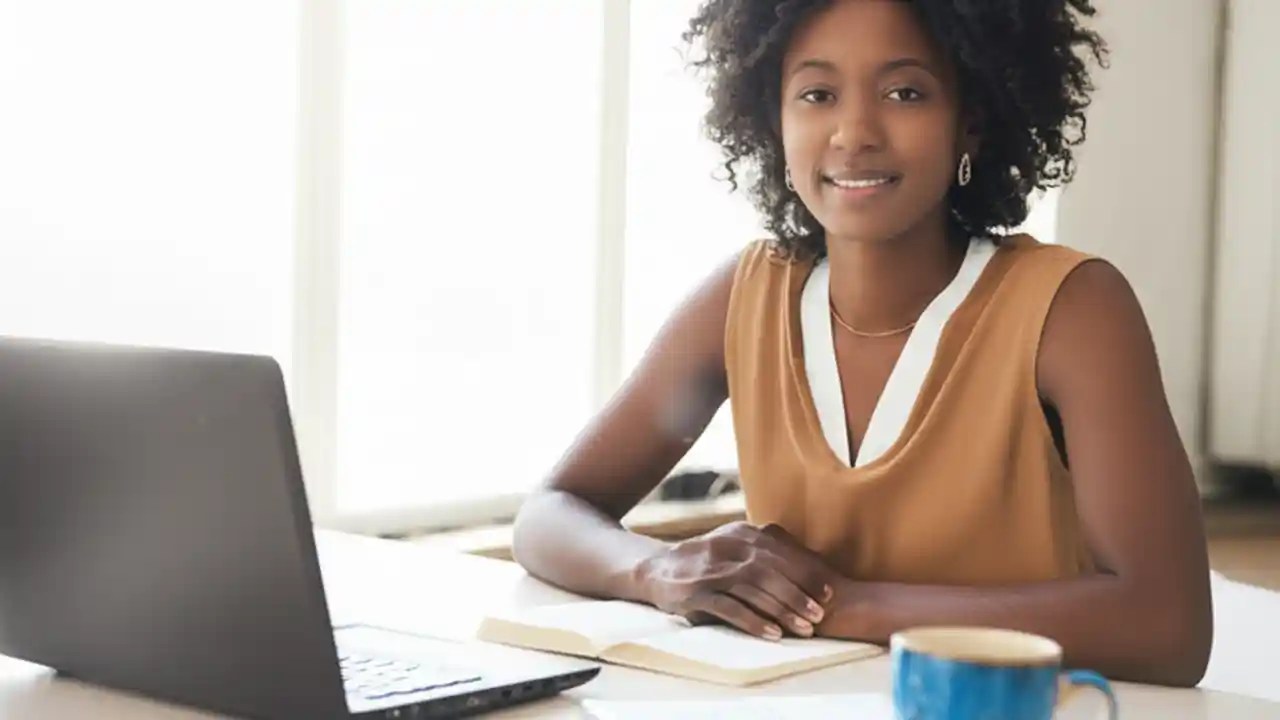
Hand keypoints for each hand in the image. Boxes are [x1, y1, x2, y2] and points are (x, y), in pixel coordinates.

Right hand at [633, 521, 839, 639]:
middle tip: (820, 614)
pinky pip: (731, 608)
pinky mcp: (698, 593)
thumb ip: (764, 551)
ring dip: (783, 610)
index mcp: (742, 534)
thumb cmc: (707, 562)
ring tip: (804, 628)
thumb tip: (807, 564)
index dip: (807, 572)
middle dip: (800, 594)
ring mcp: (712, 570)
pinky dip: (754, 621)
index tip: (829, 592)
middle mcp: (729, 548)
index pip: (782, 553)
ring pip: (754, 589)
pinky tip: (772, 634)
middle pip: (772, 571)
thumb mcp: (734, 546)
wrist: (658, 570)